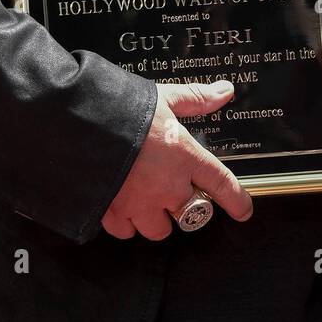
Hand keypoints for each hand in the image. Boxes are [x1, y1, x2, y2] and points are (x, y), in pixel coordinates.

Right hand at [101, 81, 252, 240]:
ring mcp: (141, 204)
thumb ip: (195, 99)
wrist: (78, 126)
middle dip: (188, 202)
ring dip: (159, 217)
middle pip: (193, 212)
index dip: (237, 200)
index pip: (222, 184)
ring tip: (149, 196)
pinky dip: (128, 221)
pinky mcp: (114, 214)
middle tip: (175, 185)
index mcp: (185, 156)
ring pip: (161, 229)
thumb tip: (224, 91)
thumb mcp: (163, 98)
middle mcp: (168, 186)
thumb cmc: (122, 110)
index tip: (243, 210)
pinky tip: (124, 202)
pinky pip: (128, 231)